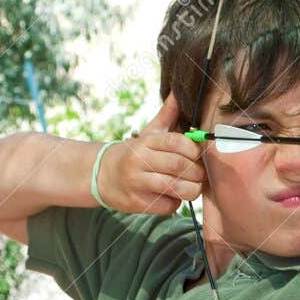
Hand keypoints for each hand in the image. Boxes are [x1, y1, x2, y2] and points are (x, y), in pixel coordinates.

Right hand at [96, 92, 204, 215]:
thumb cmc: (133, 154)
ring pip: (175, 188)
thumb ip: (167, 115)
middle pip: (179, 166)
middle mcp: (138, 161)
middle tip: (200, 174)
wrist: (100, 176)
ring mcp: (136, 183)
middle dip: (197, 172)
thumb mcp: (148, 133)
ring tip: (192, 186)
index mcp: (145, 142)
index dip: (194, 150)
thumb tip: (179, 93)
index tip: (198, 155)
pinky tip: (172, 196)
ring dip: (191, 189)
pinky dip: (176, 202)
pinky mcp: (136, 203)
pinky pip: (168, 206)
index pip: (176, 142)